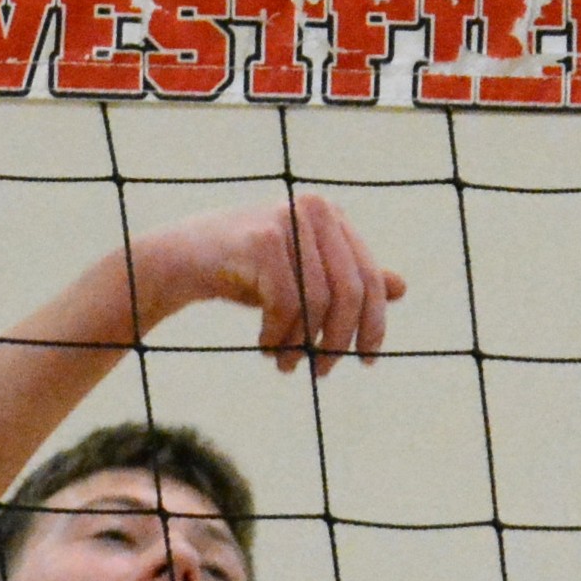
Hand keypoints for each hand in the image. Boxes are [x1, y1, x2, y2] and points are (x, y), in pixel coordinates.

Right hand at [136, 197, 405, 373]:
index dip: (374, 324)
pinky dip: (277, 334)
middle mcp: (315, 209)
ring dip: (302, 343)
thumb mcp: (303, 275)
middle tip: (321, 370)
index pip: (368, 278)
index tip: (366, 360)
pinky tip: (264, 346)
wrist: (178, 260)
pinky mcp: (264, 239)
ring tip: (284, 363)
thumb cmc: (246, 270)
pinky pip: (287, 303)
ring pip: (319, 301)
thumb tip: (401, 287)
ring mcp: (289, 220)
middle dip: (338, 340)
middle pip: (350, 291)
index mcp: (331, 215)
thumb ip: (347, 277)